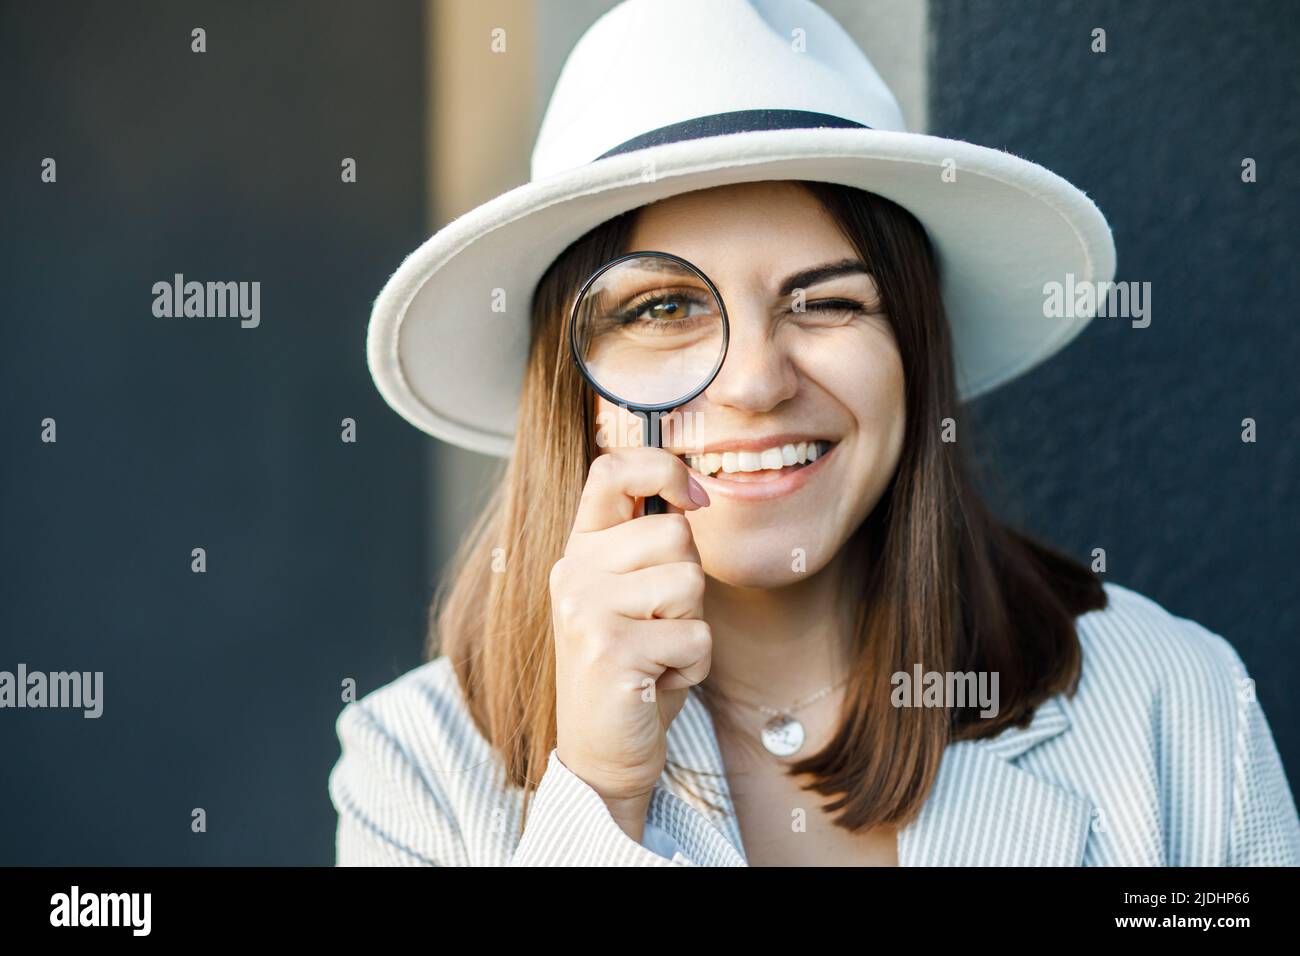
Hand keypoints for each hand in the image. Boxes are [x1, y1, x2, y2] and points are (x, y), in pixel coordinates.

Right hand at [549, 446, 712, 837]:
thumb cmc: (633, 670)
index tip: (696, 497)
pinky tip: (658, 683)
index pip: (612, 469)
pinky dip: (693, 667)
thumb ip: (647, 545)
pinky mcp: (609, 650)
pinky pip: (696, 637)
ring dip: (692, 627)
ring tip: (657, 654)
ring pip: (689, 582)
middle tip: (658, 625)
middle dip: (690, 583)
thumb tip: (691, 493)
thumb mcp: (632, 595)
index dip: (663, 467)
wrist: (602, 753)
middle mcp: (573, 572)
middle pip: (674, 533)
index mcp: (579, 550)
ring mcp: (585, 609)